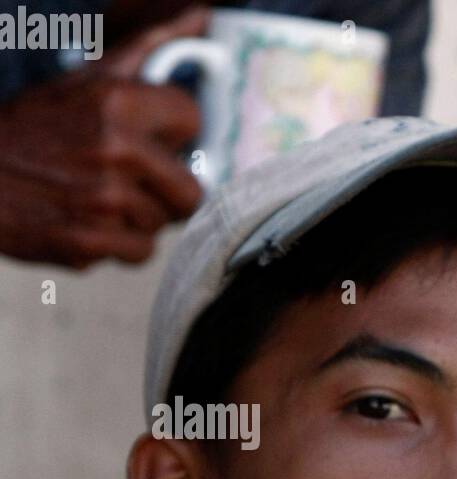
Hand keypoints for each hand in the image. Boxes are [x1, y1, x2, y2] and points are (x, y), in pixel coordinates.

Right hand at [0, 6, 206, 267]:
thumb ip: (147, 50)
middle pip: (192, 192)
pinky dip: (119, 243)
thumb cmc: (31, 129)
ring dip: (138, 216)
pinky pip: (139, 252)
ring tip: (99, 196)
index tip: (156, 138)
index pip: (193, 120)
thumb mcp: (84, 80)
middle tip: (134, 179)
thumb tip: (200, 17)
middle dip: (167, 189)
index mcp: (117, 104)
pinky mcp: (91, 242)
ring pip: (162, 223)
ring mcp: (104, 201)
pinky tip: (89, 220)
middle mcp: (116, 152)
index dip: (175, 132)